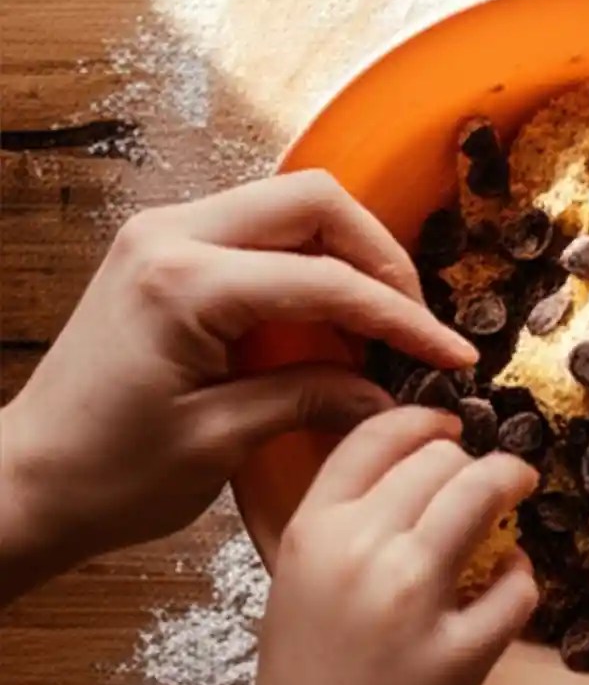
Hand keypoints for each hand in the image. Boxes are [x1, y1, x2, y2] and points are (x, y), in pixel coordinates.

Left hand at [0, 171, 475, 601]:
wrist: (23, 482)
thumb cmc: (108, 475)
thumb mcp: (220, 441)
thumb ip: (312, 397)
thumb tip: (388, 391)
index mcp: (183, 284)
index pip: (326, 282)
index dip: (401, 319)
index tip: (450, 354)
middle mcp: (170, 236)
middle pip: (314, 202)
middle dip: (380, 257)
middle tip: (414, 321)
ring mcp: (162, 235)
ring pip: (290, 206)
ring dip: (347, 253)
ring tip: (380, 321)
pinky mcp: (163, 252)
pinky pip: (259, 232)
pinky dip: (309, 262)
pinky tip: (329, 316)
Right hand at [254, 407, 538, 684]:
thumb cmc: (308, 667)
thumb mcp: (299, 575)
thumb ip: (343, 514)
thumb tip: (418, 458)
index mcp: (314, 530)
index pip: (377, 437)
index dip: (424, 419)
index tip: (449, 425)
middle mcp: (361, 553)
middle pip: (440, 459)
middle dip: (470, 462)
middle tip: (482, 478)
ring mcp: (413, 599)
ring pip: (483, 495)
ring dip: (508, 485)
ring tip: (514, 492)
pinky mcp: (459, 651)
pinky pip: (517, 586)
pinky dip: (520, 579)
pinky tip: (506, 583)